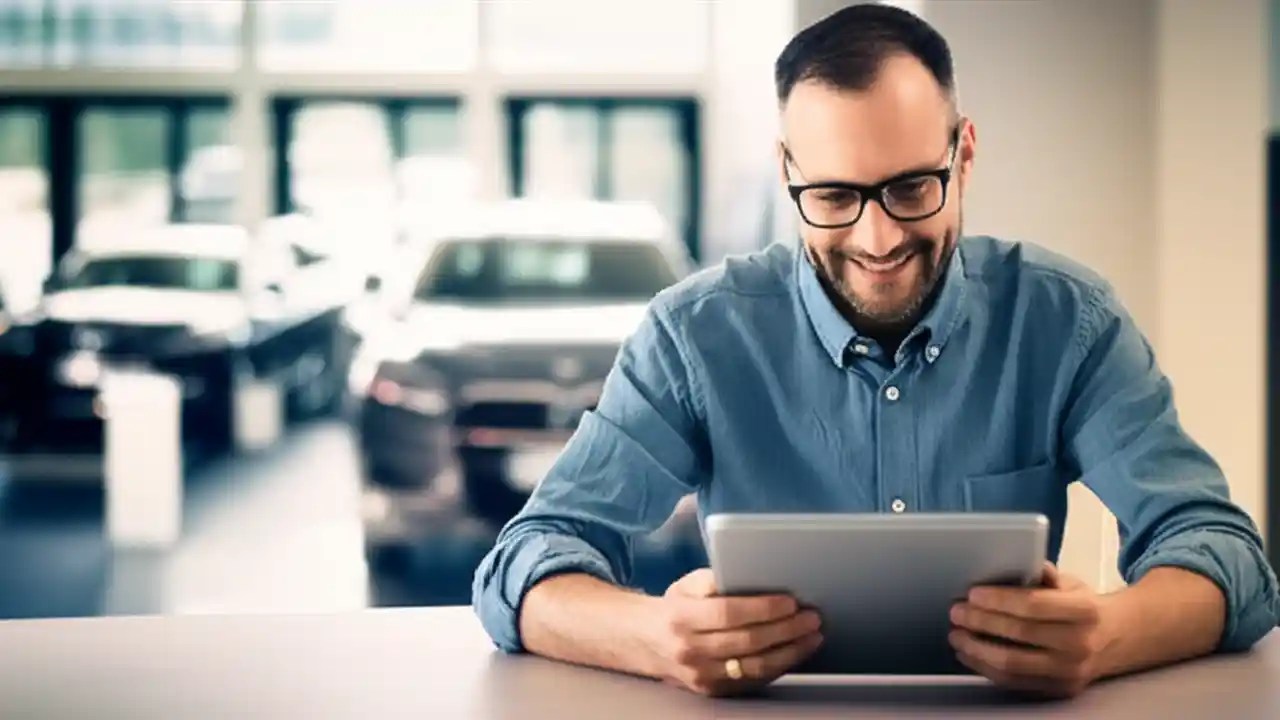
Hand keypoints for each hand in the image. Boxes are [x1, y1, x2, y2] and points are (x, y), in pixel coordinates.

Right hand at [644, 568, 823, 696]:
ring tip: (811, 636)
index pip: (727, 613)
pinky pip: (752, 681)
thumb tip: (744, 572)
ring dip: (790, 652)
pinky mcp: (712, 690)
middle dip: (786, 629)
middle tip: (811, 617)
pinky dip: (778, 667)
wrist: (644, 643)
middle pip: (747, 641)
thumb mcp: (684, 586)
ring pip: (754, 667)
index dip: (762, 608)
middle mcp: (690, 651)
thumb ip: (712, 579)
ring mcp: (701, 675)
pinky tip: (795, 653)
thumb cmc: (672, 609)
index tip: (790, 601)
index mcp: (681, 618)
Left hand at [949, 562, 1115, 697]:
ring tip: (956, 634)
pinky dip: (986, 668)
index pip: (1033, 605)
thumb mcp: (1071, 584)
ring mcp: (1069, 672)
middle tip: (956, 612)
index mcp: (1083, 611)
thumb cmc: (1084, 608)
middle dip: (980, 621)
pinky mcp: (1058, 690)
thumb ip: (1044, 575)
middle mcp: (1079, 644)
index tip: (972, 593)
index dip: (999, 600)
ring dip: (977, 648)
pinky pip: (1014, 682)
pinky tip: (969, 654)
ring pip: (1012, 663)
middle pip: (1019, 633)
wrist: (1117, 640)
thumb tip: (1017, 561)